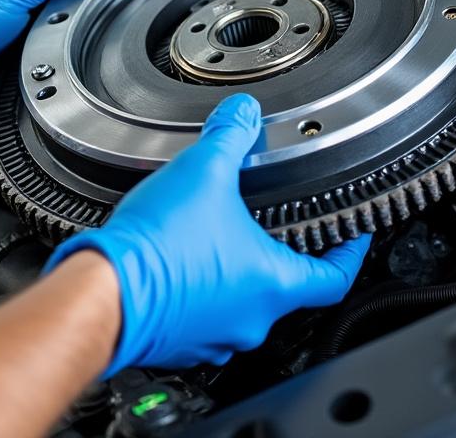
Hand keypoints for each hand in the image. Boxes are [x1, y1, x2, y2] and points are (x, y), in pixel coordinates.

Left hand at [0, 0, 112, 127]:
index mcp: (35, 5)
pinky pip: (45, 107)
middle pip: (80, 46)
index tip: (126, 10)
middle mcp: (32, 38)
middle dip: (86, 52)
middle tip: (82, 51)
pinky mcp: (16, 103)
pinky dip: (47, 105)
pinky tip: (46, 100)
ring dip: (66, 82)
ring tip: (58, 77)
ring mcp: (25, 72)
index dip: (105, 8)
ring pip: (66, 80)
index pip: (85, 4)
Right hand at [45, 94, 371, 375]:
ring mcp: (214, 337)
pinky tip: (184, 260)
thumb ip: (232, 136)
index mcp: (273, 284)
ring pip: (242, 304)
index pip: (336, 277)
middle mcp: (250, 320)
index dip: (351, 252)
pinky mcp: (180, 342)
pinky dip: (203, 290)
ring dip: (237, 273)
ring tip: (221, 236)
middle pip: (287, 288)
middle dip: (283, 251)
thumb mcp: (204, 172)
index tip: (352, 235)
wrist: (103, 293)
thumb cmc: (156, 248)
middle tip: (277, 222)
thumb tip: (244, 114)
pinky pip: (204, 316)